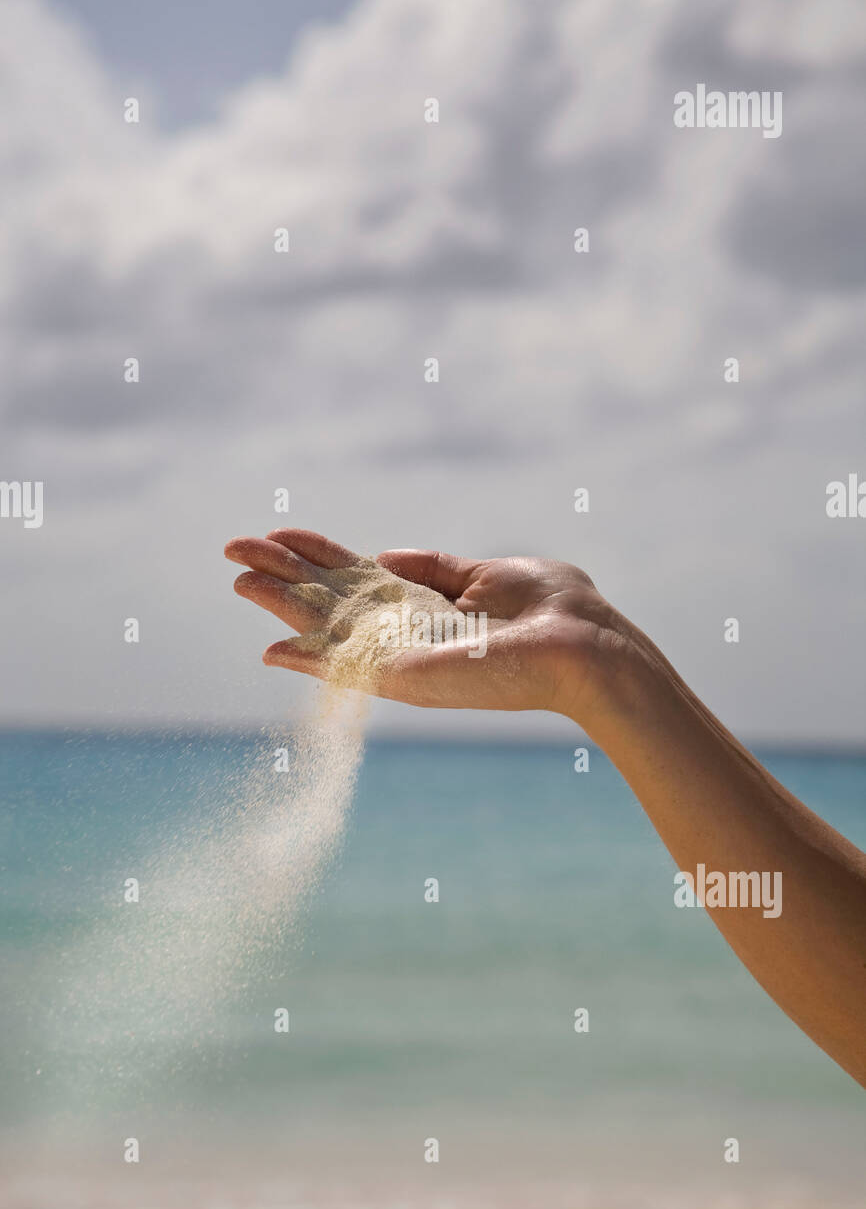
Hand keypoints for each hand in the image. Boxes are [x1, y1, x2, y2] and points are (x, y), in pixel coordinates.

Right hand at [224, 528, 633, 720]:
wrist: (585, 648)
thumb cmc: (552, 610)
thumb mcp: (488, 571)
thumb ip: (433, 567)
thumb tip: (384, 555)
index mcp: (424, 600)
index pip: (356, 572)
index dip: (316, 552)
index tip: (276, 531)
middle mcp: (406, 629)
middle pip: (329, 596)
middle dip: (282, 571)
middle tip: (232, 550)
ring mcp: (403, 654)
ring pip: (326, 625)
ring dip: (280, 604)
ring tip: (236, 579)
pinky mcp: (408, 677)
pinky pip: (349, 668)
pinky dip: (308, 661)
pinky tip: (269, 651)